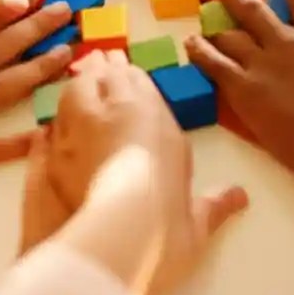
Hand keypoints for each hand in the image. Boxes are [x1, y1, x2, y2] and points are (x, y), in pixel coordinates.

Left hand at [48, 51, 246, 294]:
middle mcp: (120, 113)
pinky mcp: (54, 150)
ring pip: (77, 90)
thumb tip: (239, 196)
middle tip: (100, 60)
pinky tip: (54, 117)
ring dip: (79, 81)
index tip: (124, 69)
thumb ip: (215, 204)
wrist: (123, 234)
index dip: (130, 76)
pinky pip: (54, 119)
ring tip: (78, 77)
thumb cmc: (167, 226)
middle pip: (108, 77)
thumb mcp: (197, 219)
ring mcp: (81, 127)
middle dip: (104, 68)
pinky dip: (56, 114)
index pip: (138, 84)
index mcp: (158, 122)